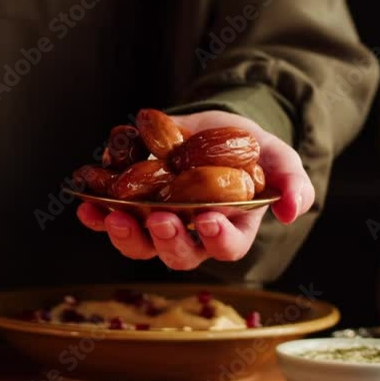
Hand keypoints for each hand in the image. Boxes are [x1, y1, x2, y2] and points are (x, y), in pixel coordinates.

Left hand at [77, 110, 314, 269]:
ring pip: (141, 245)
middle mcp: (193, 235)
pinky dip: (97, 216)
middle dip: (168, 239)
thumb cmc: (249, 149)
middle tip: (161, 218)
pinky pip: (111, 220)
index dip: (219, 238)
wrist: (212, 127)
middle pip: (179, 253)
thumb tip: (293, 210)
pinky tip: (86, 206)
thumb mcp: (278, 157)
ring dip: (125, 235)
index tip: (210, 220)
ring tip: (113, 216)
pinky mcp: (132, 208)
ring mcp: (159, 224)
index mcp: (231, 228)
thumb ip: (292, 182)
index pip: (227, 246)